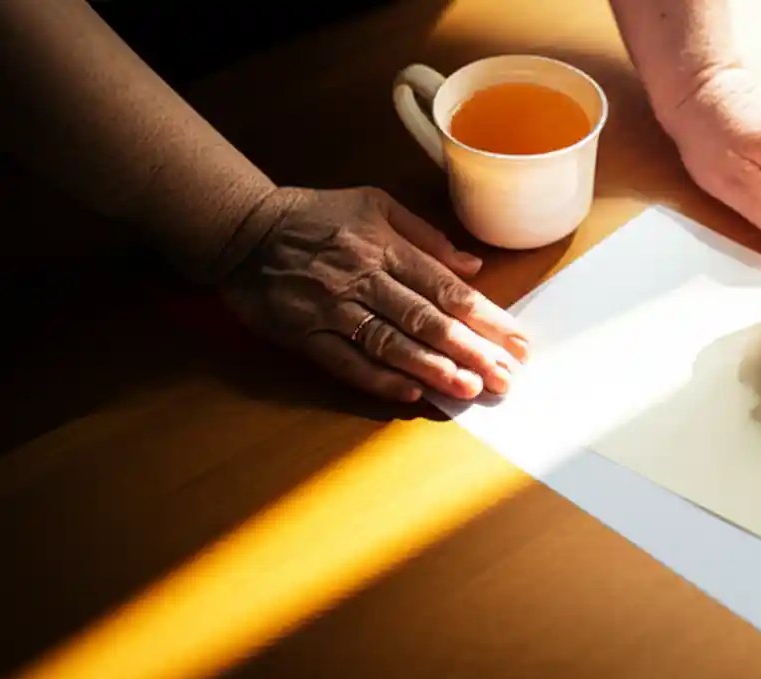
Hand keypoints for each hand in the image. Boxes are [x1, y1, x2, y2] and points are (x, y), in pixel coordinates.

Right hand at [222, 187, 527, 402]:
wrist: (242, 229)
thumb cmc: (316, 215)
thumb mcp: (375, 204)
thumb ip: (427, 236)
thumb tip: (473, 267)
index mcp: (386, 247)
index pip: (447, 288)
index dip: (486, 318)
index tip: (518, 342)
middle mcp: (364, 279)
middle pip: (427, 320)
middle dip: (471, 351)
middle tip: (504, 377)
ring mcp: (334, 309)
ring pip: (391, 343)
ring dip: (432, 369)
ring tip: (468, 389)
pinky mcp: (305, 334)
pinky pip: (346, 362)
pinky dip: (378, 379)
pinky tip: (411, 393)